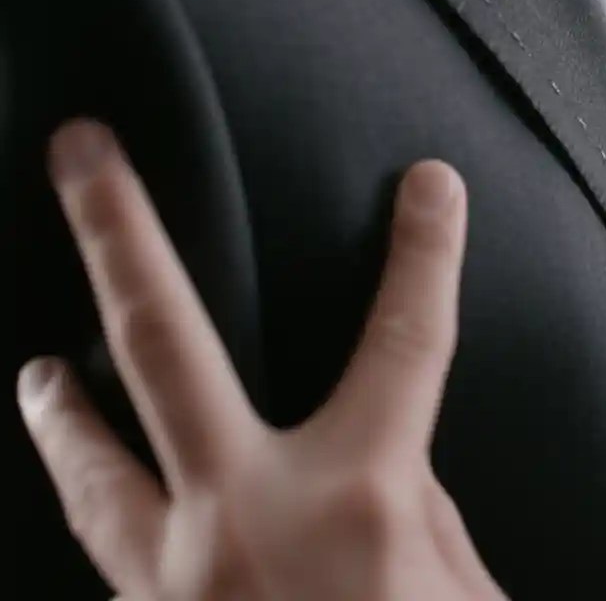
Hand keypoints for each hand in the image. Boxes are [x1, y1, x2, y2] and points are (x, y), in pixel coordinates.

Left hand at [18, 120, 503, 599]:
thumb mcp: (463, 588)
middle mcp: (246, 520)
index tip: (430, 187)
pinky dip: (111, 542)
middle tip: (82, 150)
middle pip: (164, 344)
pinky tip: (113, 526)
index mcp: (356, 500)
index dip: (425, 255)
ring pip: (93, 473)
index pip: (404, 344)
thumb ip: (418, 511)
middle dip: (118, 231)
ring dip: (60, 412)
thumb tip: (382, 465)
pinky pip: (107, 576)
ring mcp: (176, 582)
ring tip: (40, 374)